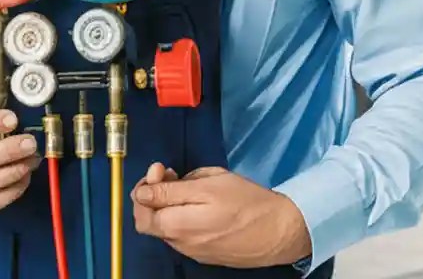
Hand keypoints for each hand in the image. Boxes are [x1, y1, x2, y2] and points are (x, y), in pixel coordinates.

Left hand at [132, 163, 311, 267]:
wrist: (281, 231)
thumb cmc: (247, 203)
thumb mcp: (207, 185)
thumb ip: (169, 191)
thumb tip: (143, 192)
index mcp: (177, 226)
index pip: (140, 211)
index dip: (144, 186)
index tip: (160, 168)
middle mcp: (181, 244)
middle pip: (151, 220)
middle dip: (155, 195)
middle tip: (170, 175)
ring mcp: (194, 251)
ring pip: (168, 226)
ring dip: (169, 206)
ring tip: (187, 187)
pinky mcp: (207, 254)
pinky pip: (185, 234)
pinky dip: (183, 217)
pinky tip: (199, 204)